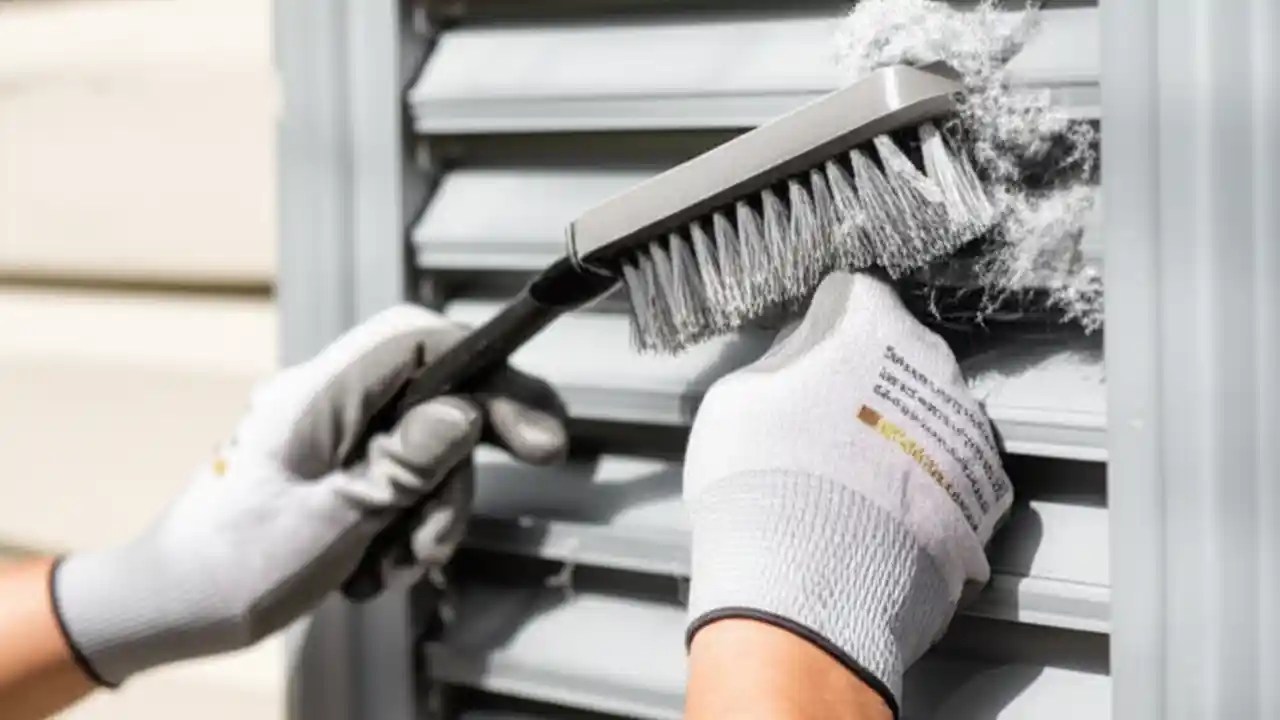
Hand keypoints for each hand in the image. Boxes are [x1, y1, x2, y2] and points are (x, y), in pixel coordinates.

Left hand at [51, 305, 567, 685]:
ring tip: (398, 567)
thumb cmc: (234, 564)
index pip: (418, 341)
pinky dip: (401, 524)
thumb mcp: (335, 516)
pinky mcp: (331, 467)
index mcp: (318, 393)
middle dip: (460, 464)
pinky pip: (393, 480)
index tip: (532, 422)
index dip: (485, 368)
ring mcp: (327, 434)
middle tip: (501, 491)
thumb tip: (466, 411)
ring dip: (428, 512)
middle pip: (431, 399)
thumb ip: (405, 461)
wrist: (172, 607)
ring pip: (419, 451)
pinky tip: (375, 569)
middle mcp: (325, 400)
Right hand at [683, 272, 1011, 713]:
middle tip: (821, 424)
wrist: (809, 590)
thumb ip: (782, 358)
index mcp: (872, 326)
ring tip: (846, 479)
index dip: (826, 325)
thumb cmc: (763, 488)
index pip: (854, 297)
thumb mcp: (736, 397)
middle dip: (867, 381)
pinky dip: (922, 487)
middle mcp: (935, 367)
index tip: (809, 354)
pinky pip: (948, 473)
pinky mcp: (984, 496)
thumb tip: (802, 350)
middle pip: (900, 355)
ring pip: (928, 415)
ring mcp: (966, 433)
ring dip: (897, 435)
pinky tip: (878, 513)